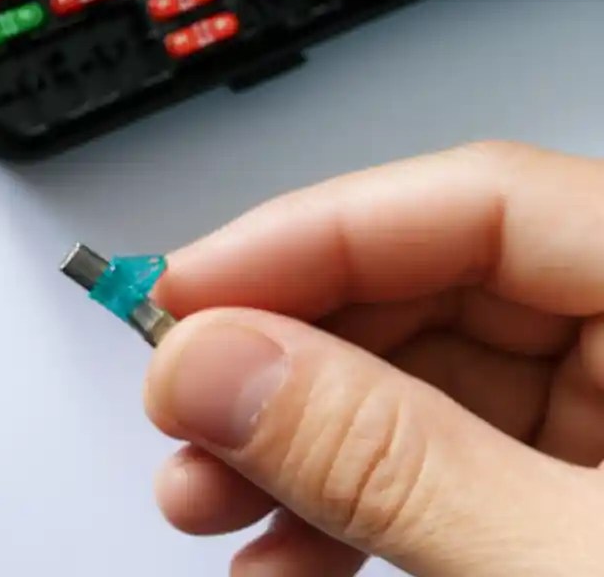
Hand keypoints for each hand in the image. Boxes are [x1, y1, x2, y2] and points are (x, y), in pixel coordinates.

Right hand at [145, 142, 603, 575]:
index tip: (182, 294)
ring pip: (417, 389)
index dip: (308, 236)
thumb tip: (219, 368)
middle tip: (182, 407)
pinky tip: (284, 549)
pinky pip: (444, 468)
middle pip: (429, 295)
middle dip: (280, 365)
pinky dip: (349, 503)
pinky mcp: (581, 502)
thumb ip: (387, 455)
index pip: (480, 203)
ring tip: (205, 497)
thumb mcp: (555, 560)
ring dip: (291, 447)